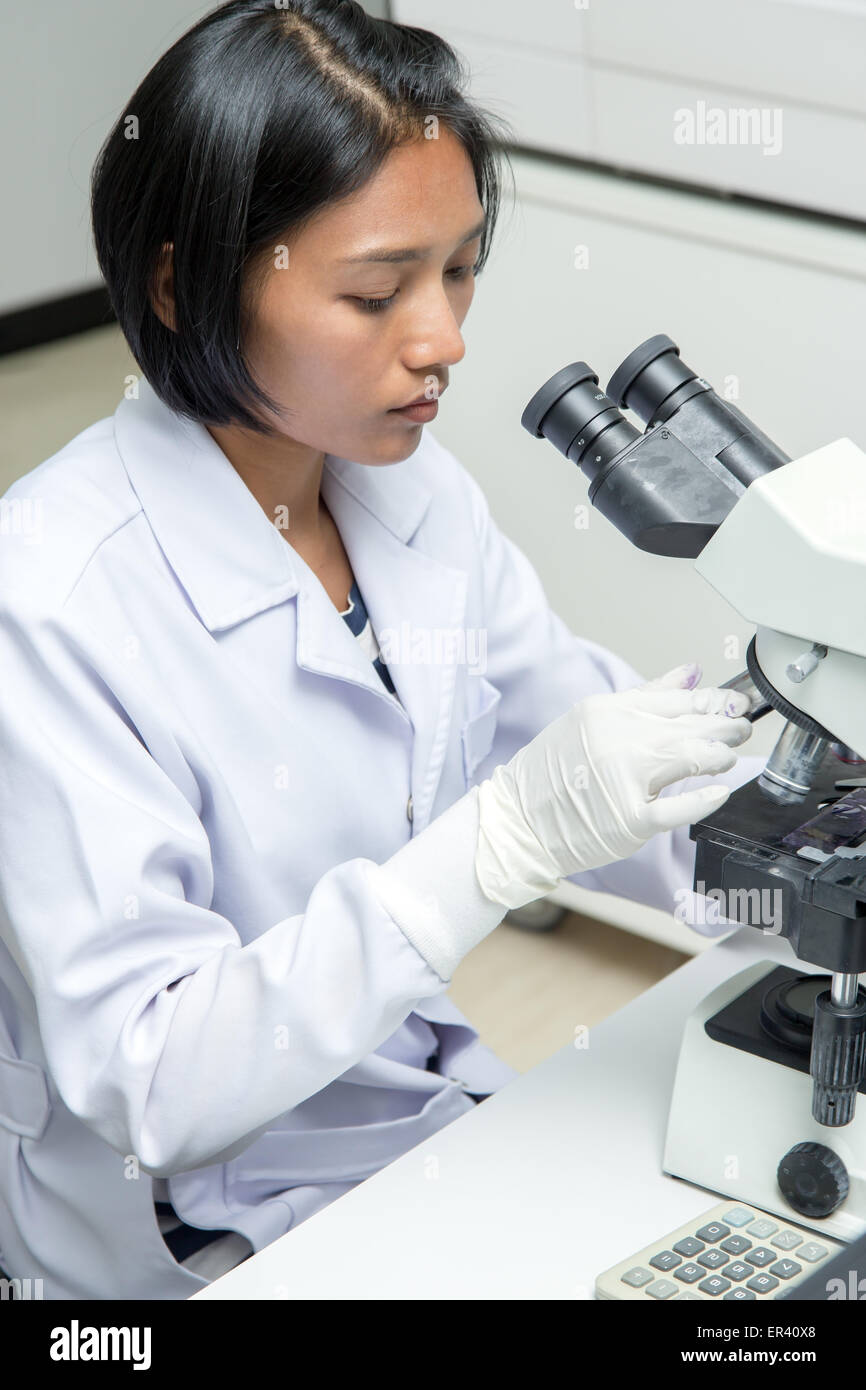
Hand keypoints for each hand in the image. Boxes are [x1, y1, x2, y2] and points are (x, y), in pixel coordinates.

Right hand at [474, 662, 752, 908]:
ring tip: (727, 757)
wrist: (518, 820)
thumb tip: (691, 672)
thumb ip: (645, 697)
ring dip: (719, 756)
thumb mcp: (590, 718)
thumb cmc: (552, 773)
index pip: (677, 699)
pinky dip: (705, 799)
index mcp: (607, 711)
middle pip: (691, 726)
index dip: (714, 700)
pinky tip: (719, 792)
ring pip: (692, 758)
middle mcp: (616, 740)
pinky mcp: (630, 820)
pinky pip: (680, 808)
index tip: (734, 704)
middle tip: (740, 730)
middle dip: (725, 726)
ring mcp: (624, 781)